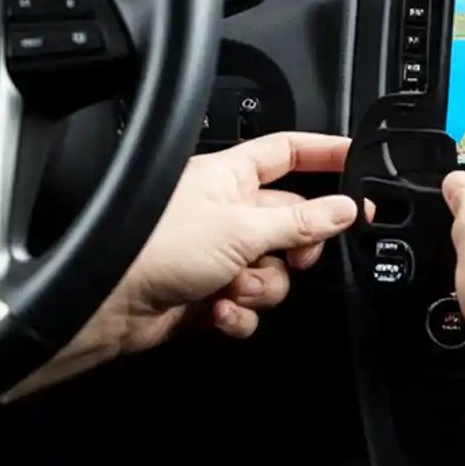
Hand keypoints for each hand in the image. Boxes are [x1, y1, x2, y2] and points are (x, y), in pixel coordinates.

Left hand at [115, 132, 364, 346]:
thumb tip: (345, 209)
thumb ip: (302, 221)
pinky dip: (241, 313)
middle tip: (299, 255)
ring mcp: (220, 254)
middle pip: (291, 220)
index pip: (288, 152)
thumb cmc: (153, 247)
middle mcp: (226, 212)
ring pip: (275, 270)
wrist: (107, 305)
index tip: (357, 159)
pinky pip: (250, 304)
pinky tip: (219, 311)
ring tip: (236, 288)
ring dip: (264, 287)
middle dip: (298, 247)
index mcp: (229, 177)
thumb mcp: (242, 228)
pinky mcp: (211, 293)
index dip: (324, 152)